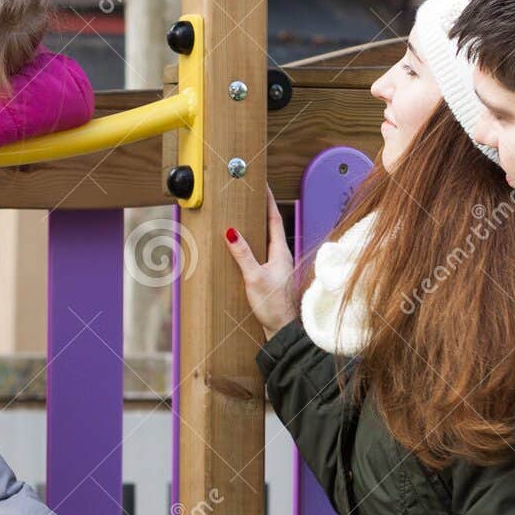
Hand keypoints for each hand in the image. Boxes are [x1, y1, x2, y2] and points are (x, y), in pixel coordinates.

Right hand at [224, 185, 298, 339]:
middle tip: (249, 196)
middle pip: (270, 226)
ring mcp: (278, 266)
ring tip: (244, 217)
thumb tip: (231, 232)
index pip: (274, 218)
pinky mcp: (272, 277)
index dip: (268, 200)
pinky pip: (262, 254)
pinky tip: (245, 249)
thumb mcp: (254, 277)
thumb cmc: (273, 305)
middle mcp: (281, 256)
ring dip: (257, 228)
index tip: (261, 184)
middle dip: (260, 210)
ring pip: (266, 240)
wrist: (283, 330)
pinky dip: (254, 245)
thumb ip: (242, 254)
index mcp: (280, 251)